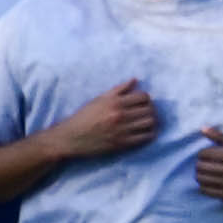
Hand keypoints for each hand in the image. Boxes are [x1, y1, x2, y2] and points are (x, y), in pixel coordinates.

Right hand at [44, 80, 159, 162]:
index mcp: (114, 102)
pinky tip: (143, 132)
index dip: (145, 99)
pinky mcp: (122, 143)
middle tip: (145, 113)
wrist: (70, 138)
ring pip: (150, 122)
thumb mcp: (98, 99)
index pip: (144, 96)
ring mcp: (122, 129)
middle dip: (150, 110)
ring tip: (145, 122)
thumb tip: (135, 80)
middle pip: (149, 109)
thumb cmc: (83, 117)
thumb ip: (118, 89)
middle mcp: (120, 114)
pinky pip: (145, 137)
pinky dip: (148, 134)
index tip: (141, 103)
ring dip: (151, 121)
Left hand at [189, 125, 222, 203]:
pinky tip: (208, 182)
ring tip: (204, 172)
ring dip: (199, 175)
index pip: (205, 153)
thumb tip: (202, 129)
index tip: (206, 154)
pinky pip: (207, 191)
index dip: (202, 153)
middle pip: (201, 167)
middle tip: (203, 163)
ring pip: (202, 179)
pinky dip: (203, 186)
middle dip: (199, 164)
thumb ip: (221, 137)